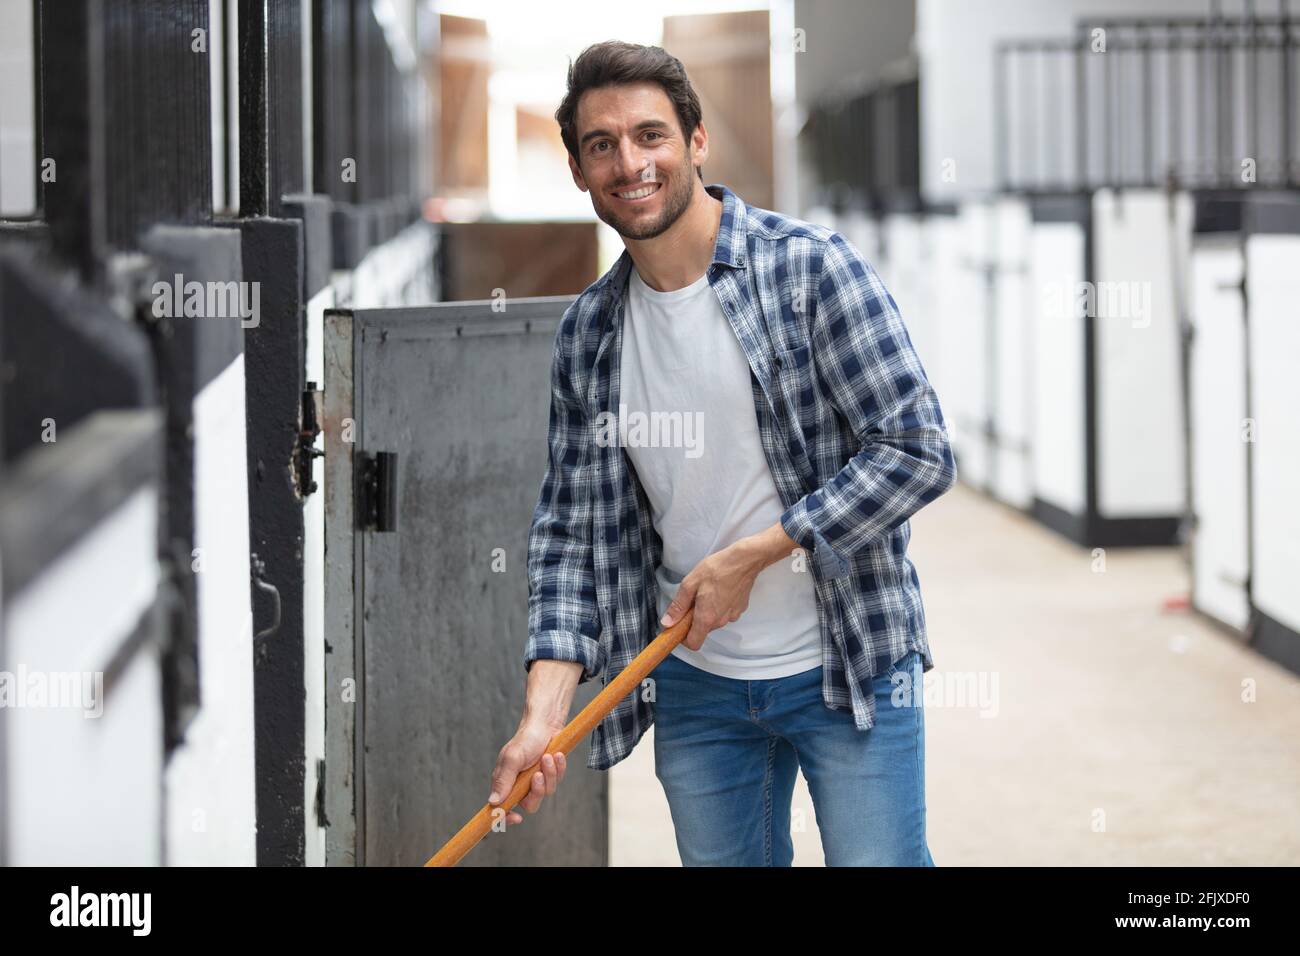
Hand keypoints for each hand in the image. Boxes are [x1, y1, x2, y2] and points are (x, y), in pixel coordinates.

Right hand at [487, 719, 567, 826]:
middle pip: (530, 804)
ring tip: (547, 757)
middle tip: (537, 774)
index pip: (502, 807)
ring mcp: (536, 780)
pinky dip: (558, 768)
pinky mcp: (550, 774)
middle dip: (537, 790)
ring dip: (549, 774)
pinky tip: (556, 755)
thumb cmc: (526, 739)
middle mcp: (520, 784)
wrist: (545, 724)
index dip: (506, 817)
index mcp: (505, 782)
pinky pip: (557, 780)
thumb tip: (493, 802)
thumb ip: (503, 780)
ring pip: (546, 792)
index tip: (516, 818)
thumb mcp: (512, 758)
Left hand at [660, 521, 801, 650]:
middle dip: (694, 618)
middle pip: (703, 630)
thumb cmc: (717, 569)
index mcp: (706, 618)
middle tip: (692, 598)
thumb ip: (678, 606)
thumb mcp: (690, 584)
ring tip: (707, 589)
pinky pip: (724, 613)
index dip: (683, 638)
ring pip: (714, 620)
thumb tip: (667, 623)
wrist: (745, 560)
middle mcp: (721, 621)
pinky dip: (719, 605)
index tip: (679, 625)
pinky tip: (720, 588)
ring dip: (707, 610)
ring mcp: (732, 616)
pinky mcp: (740, 609)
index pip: (693, 643)